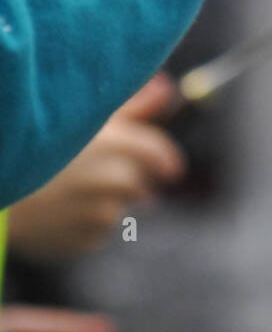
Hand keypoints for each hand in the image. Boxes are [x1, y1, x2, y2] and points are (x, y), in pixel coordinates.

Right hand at [7, 75, 184, 259]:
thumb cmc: (39, 147)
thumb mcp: (84, 117)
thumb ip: (132, 105)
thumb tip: (168, 87)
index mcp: (114, 143)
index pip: (156, 153)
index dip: (165, 159)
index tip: (172, 169)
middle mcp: (112, 180)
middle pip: (138, 184)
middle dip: (125, 180)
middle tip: (90, 173)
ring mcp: (97, 216)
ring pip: (115, 210)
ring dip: (101, 202)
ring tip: (64, 191)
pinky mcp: (82, 243)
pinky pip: (94, 233)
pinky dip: (83, 224)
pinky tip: (56, 212)